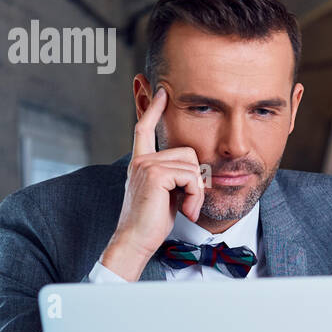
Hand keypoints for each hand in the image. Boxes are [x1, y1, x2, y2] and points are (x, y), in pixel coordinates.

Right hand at [99, 86, 206, 280]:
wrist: (135, 240)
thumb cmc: (152, 222)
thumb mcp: (166, 194)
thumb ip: (174, 176)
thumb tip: (195, 169)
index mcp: (141, 162)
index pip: (144, 129)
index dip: (153, 109)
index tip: (160, 91)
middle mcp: (140, 160)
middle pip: (186, 151)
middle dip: (195, 179)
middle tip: (188, 203)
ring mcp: (145, 165)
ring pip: (191, 164)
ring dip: (196, 191)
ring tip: (185, 208)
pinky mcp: (154, 174)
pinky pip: (190, 176)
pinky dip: (194, 196)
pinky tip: (185, 210)